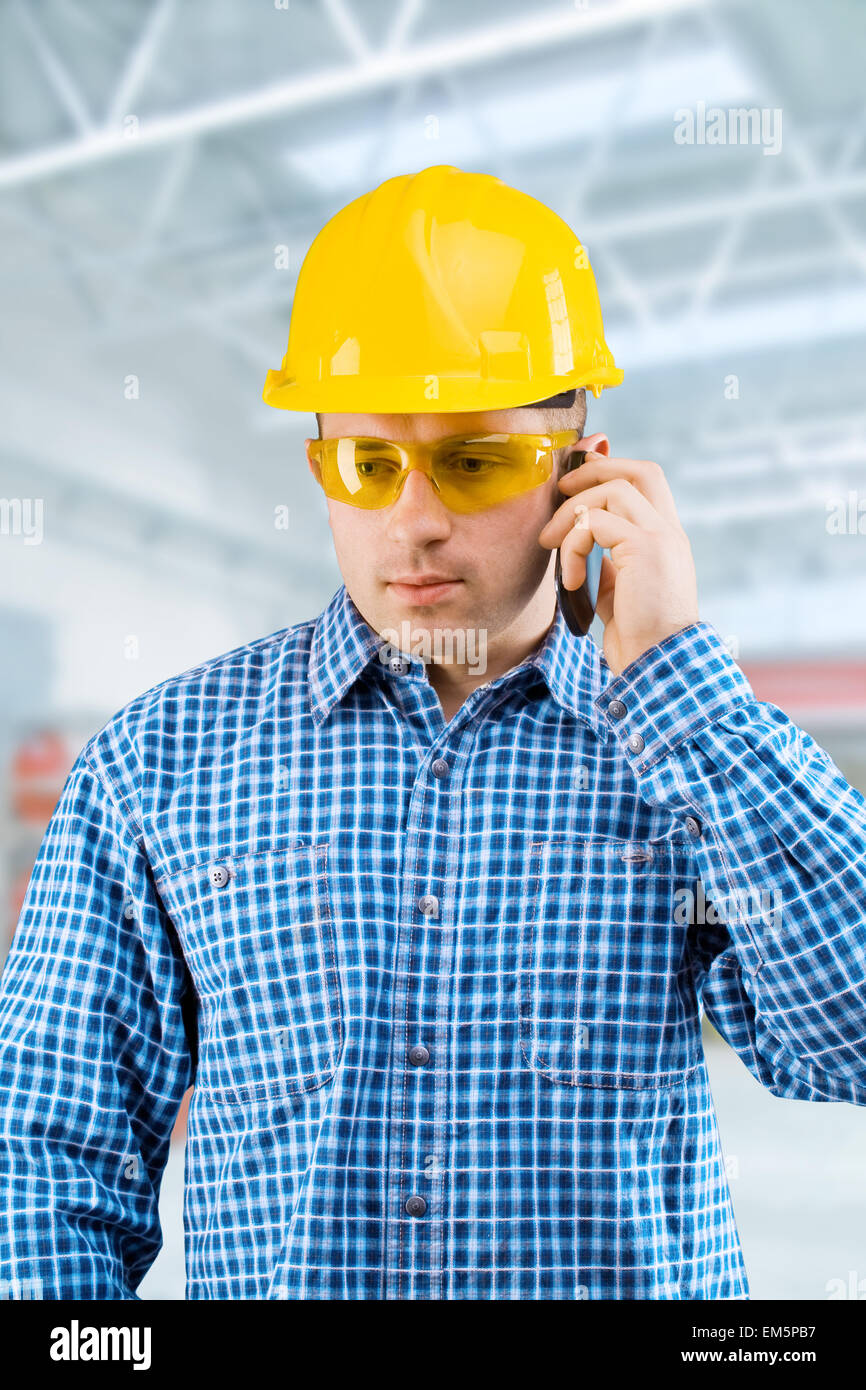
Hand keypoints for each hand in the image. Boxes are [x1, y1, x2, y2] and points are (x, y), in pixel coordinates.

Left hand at [538, 436, 699, 676]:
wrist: (659, 665)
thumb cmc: (638, 635)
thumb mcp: (619, 590)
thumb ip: (607, 561)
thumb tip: (582, 541)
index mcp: (667, 538)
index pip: (646, 481)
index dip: (612, 469)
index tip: (577, 483)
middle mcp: (669, 532)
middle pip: (638, 472)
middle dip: (594, 471)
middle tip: (561, 490)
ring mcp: (660, 537)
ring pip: (612, 492)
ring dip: (573, 514)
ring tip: (551, 544)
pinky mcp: (645, 549)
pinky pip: (595, 525)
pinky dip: (573, 547)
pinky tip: (571, 580)